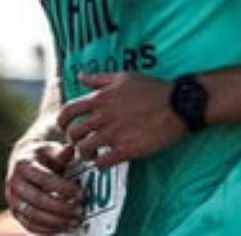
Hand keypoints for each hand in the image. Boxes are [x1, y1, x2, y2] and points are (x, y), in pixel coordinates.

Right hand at [5, 140, 82, 233]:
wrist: (23, 162)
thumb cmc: (43, 156)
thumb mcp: (52, 149)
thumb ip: (62, 153)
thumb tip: (71, 149)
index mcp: (23, 165)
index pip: (44, 179)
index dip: (63, 188)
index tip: (81, 194)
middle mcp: (14, 183)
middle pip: (38, 200)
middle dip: (61, 208)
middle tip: (80, 210)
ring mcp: (12, 200)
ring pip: (33, 216)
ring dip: (56, 221)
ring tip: (75, 221)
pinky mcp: (15, 213)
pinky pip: (30, 225)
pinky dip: (47, 229)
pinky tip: (63, 227)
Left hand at [58, 72, 187, 168]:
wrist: (178, 104)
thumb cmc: (152, 88)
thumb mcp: (124, 76)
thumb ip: (99, 78)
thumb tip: (80, 76)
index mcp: (100, 98)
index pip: (68, 111)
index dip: (62, 122)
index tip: (65, 128)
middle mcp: (104, 116)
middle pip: (74, 133)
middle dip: (74, 140)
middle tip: (81, 143)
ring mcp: (115, 133)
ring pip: (86, 149)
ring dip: (86, 154)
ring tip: (93, 154)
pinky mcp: (128, 149)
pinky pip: (104, 162)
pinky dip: (100, 165)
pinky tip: (105, 163)